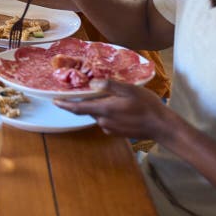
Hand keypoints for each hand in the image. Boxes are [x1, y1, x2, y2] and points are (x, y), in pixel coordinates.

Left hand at [54, 79, 172, 138]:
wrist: (161, 126)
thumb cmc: (146, 105)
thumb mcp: (129, 89)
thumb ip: (109, 86)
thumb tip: (92, 83)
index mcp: (104, 109)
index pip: (78, 108)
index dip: (64, 104)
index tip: (54, 101)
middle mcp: (103, 121)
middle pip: (88, 109)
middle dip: (86, 101)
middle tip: (89, 89)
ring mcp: (109, 128)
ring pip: (98, 114)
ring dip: (99, 106)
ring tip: (109, 96)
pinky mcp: (116, 132)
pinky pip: (106, 119)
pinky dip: (107, 112)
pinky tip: (119, 106)